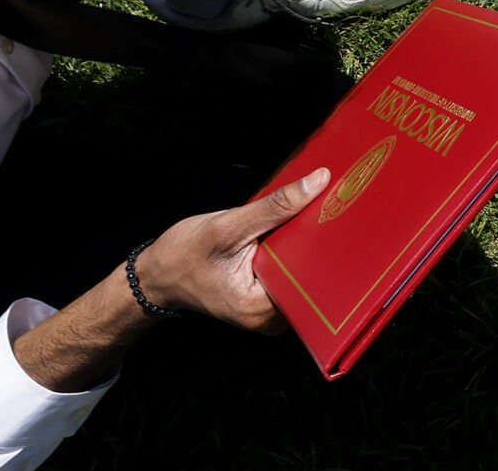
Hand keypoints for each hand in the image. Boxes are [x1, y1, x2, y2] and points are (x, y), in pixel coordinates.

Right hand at [134, 167, 328, 332]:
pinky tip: (296, 225)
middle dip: (320, 239)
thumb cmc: (182, 256)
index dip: (327, 243)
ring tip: (314, 213)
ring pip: (304, 268)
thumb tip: (319, 181)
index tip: (340, 212)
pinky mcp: (269, 293)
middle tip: (331, 205)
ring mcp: (272, 307)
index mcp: (262, 310)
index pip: (313, 276)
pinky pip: (292, 267)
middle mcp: (273, 316)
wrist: (157, 274)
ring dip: (308, 240)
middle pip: (313, 272)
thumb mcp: (227, 226)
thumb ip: (274, 206)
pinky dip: (295, 245)